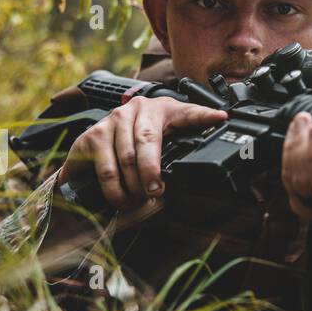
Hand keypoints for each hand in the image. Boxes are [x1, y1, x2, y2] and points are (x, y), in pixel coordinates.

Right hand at [55, 96, 227, 210]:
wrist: (104, 136)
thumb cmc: (143, 141)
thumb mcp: (167, 141)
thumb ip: (183, 149)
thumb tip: (201, 161)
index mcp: (164, 109)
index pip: (187, 112)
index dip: (203, 116)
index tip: (219, 118)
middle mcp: (137, 109)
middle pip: (146, 143)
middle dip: (151, 173)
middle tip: (154, 192)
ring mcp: (112, 120)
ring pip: (124, 159)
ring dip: (130, 187)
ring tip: (135, 201)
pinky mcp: (91, 134)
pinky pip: (103, 166)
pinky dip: (112, 189)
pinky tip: (118, 198)